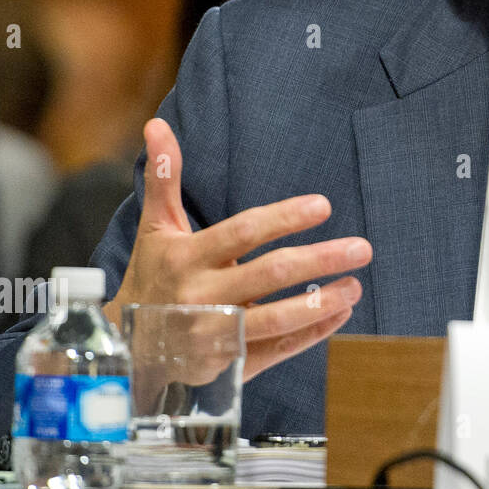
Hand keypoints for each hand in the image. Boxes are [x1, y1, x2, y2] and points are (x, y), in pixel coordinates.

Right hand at [108, 118, 371, 381]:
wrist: (125, 348)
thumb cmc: (152, 276)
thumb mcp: (154, 228)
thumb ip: (165, 178)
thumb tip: (158, 124)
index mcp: (186, 257)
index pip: (243, 232)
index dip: (284, 219)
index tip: (324, 206)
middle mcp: (200, 297)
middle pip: (269, 275)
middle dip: (320, 260)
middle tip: (363, 248)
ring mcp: (215, 335)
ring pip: (275, 320)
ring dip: (321, 304)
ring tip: (356, 286)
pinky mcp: (227, 364)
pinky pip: (276, 349)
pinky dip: (311, 335)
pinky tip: (341, 315)